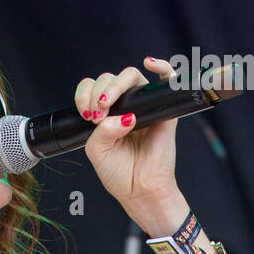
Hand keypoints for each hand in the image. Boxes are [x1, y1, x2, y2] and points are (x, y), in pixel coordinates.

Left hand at [76, 56, 185, 223]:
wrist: (139, 190)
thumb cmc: (119, 173)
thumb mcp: (97, 151)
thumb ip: (101, 131)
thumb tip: (122, 116)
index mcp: (106, 113)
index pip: (92, 89)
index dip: (85, 94)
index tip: (85, 114)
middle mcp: (124, 105)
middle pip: (110, 79)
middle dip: (98, 92)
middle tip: (96, 114)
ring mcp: (144, 105)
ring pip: (131, 76)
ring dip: (116, 85)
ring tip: (107, 104)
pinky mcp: (164, 109)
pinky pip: (169, 79)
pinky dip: (163, 65)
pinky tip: (149, 63)